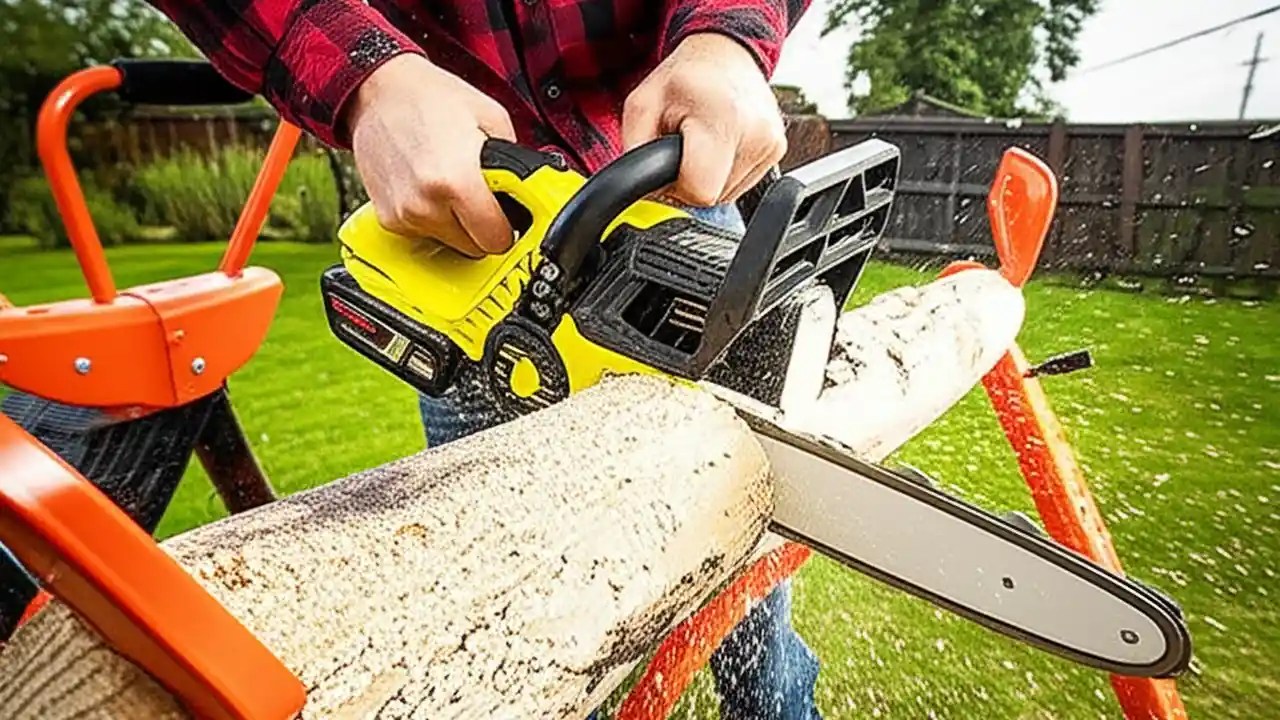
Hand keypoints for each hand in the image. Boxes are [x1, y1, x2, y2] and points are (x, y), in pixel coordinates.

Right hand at [344, 54, 516, 257]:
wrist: (379, 91)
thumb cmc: (431, 98)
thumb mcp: (492, 118)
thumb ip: (515, 162)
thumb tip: (531, 190)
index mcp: (457, 181)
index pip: (497, 240)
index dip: (508, 227)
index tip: (507, 215)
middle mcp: (426, 205)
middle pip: (475, 248)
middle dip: (483, 226)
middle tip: (480, 196)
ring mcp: (404, 215)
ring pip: (450, 243)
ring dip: (457, 223)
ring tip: (451, 186)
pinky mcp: (387, 219)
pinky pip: (424, 233)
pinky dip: (432, 218)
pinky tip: (429, 188)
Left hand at [622, 33, 786, 207]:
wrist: (723, 55)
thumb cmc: (683, 77)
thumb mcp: (641, 107)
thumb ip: (635, 153)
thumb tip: (641, 191)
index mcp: (723, 120)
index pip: (699, 193)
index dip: (677, 187)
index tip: (671, 163)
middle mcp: (756, 133)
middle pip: (713, 197)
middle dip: (691, 180)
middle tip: (685, 146)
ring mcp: (771, 143)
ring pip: (728, 194)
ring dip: (709, 175)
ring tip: (703, 140)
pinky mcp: (778, 150)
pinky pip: (743, 183)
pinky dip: (725, 170)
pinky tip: (720, 143)